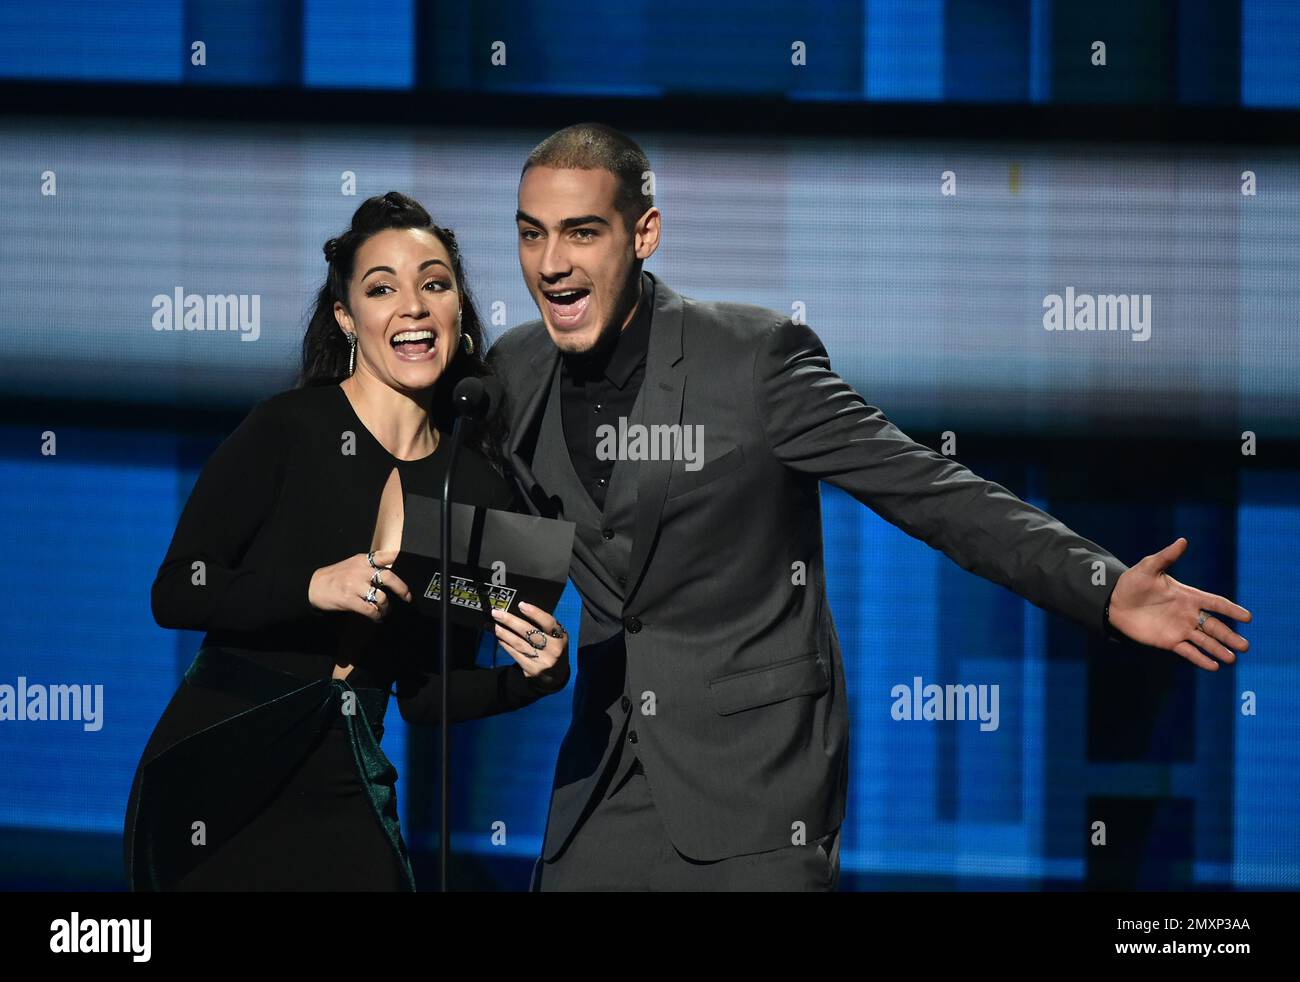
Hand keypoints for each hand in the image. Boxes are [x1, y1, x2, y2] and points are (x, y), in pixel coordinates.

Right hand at [308, 547, 411, 622]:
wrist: (313, 586)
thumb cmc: (336, 576)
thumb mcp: (352, 564)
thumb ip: (369, 566)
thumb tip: (389, 574)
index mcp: (363, 561)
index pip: (384, 556)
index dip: (397, 558)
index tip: (408, 562)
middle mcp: (361, 571)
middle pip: (388, 577)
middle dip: (401, 589)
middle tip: (407, 597)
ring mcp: (355, 586)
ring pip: (381, 597)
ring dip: (386, 607)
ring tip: (385, 611)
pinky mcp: (350, 600)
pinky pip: (370, 610)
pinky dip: (376, 616)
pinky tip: (377, 618)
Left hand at [490, 602, 569, 692]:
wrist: (557, 676)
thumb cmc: (553, 650)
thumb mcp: (556, 638)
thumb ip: (543, 627)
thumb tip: (520, 612)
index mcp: (561, 637)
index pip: (548, 622)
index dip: (535, 613)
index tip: (521, 605)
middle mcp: (553, 649)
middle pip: (530, 632)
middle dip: (511, 621)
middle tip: (497, 613)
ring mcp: (543, 661)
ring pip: (520, 644)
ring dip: (505, 633)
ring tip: (495, 625)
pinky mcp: (532, 670)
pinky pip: (516, 655)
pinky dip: (506, 645)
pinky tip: (500, 639)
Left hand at [1107, 537, 1251, 670]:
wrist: (1113, 601)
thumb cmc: (1132, 582)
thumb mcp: (1149, 567)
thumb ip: (1167, 557)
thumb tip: (1182, 541)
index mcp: (1188, 596)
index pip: (1215, 603)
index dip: (1231, 610)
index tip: (1248, 618)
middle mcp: (1188, 614)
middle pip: (1214, 626)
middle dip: (1230, 636)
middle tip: (1245, 646)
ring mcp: (1180, 629)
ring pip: (1204, 641)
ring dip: (1219, 650)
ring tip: (1233, 658)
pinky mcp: (1168, 641)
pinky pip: (1188, 651)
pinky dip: (1200, 659)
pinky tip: (1213, 666)